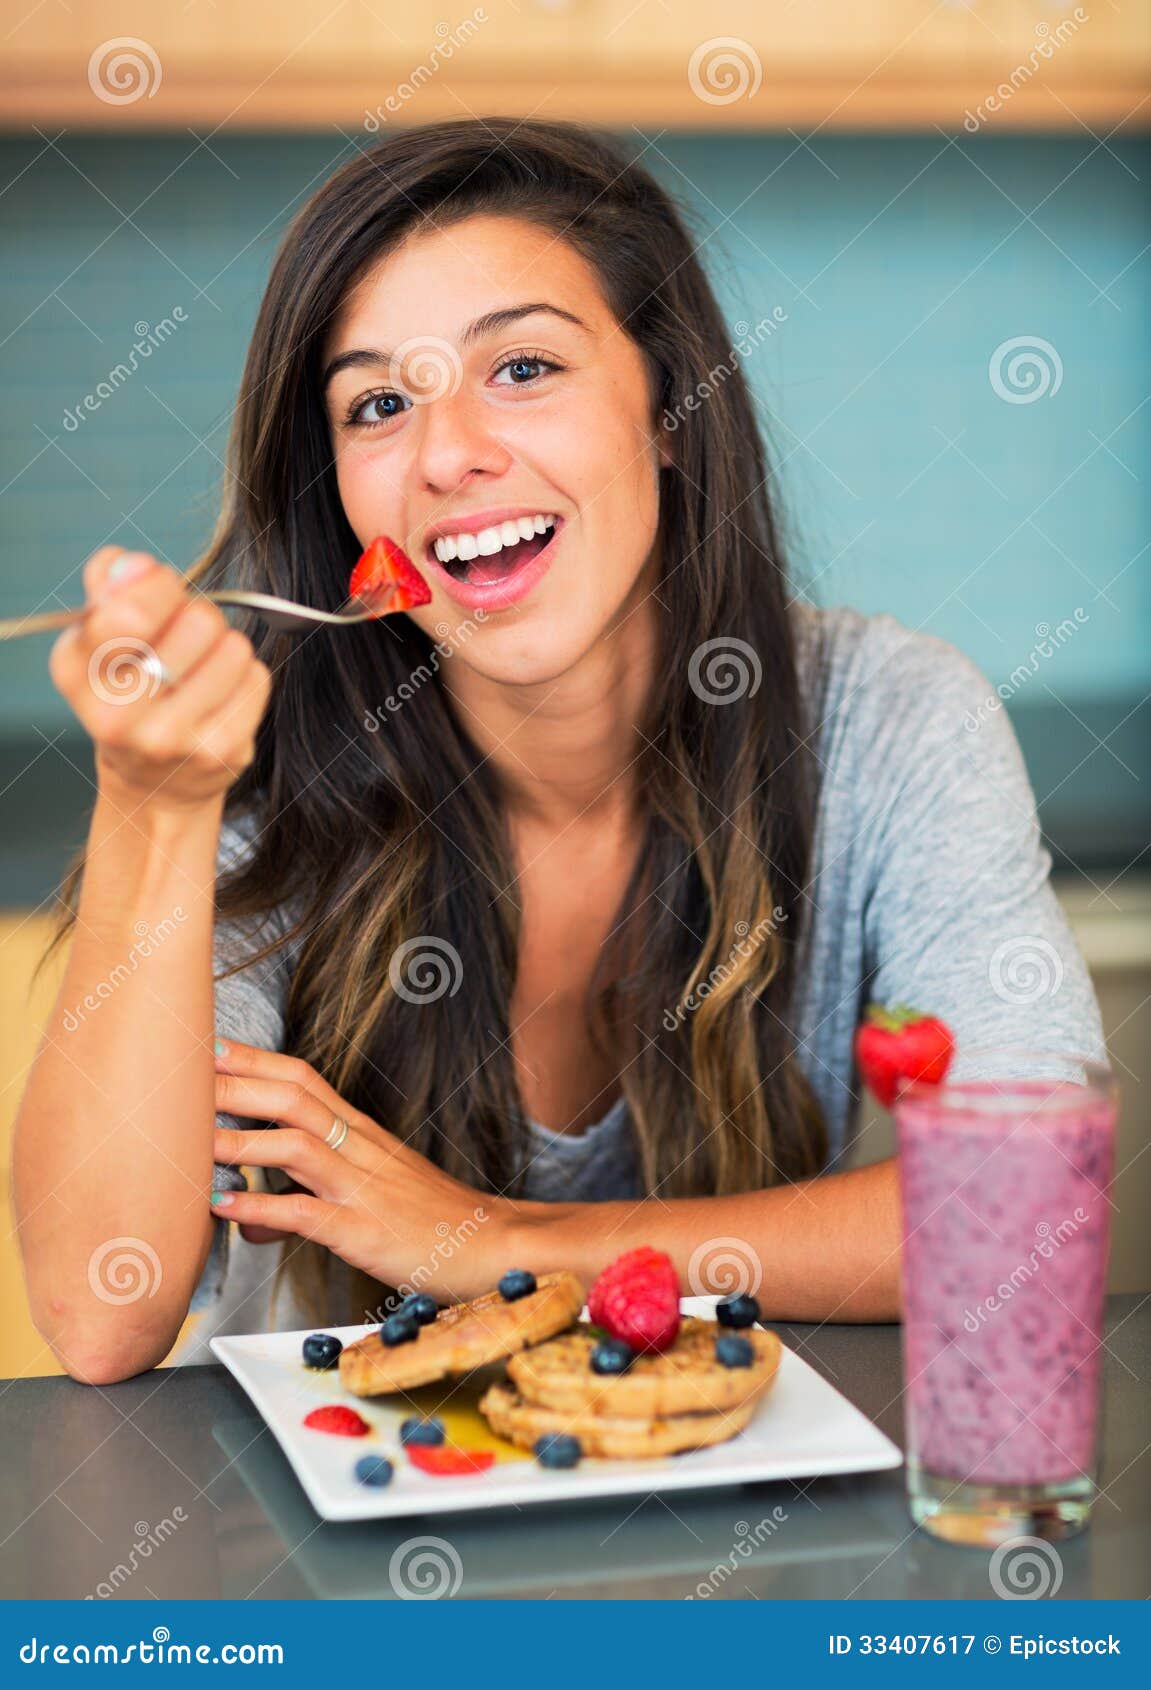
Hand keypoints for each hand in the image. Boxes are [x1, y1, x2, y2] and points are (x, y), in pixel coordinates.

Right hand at [48, 546, 271, 814]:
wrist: (153, 783)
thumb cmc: (128, 693)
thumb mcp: (99, 639)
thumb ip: (110, 585)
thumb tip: (135, 565)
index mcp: (78, 675)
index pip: (131, 611)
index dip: (158, 587)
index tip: (159, 595)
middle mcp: (118, 715)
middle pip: (198, 621)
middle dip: (197, 616)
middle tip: (184, 640)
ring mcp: (173, 739)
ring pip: (233, 647)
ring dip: (225, 646)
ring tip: (203, 669)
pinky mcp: (221, 752)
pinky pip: (256, 677)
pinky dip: (245, 676)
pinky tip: (220, 696)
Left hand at [210, 1038, 524, 1302]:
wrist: (494, 1245)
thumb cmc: (430, 1221)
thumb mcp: (367, 1196)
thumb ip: (301, 1196)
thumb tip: (242, 1211)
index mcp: (362, 1134)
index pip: (303, 1079)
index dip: (253, 1060)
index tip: (206, 1045)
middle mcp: (362, 1150)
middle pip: (293, 1098)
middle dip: (235, 1085)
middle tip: (180, 1076)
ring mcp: (365, 1188)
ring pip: (298, 1147)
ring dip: (239, 1141)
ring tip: (189, 1140)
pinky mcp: (366, 1231)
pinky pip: (308, 1214)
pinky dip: (262, 1209)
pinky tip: (225, 1208)